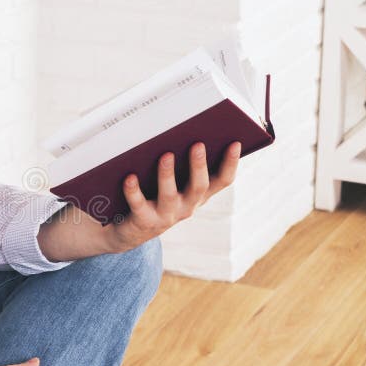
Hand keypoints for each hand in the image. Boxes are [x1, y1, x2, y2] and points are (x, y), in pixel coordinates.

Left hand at [102, 141, 240, 252]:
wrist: (130, 232)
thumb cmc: (153, 198)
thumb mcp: (173, 184)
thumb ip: (181, 166)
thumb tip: (183, 133)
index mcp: (197, 195)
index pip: (222, 181)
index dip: (230, 164)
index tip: (235, 143)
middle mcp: (186, 207)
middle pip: (198, 187)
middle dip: (198, 166)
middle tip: (198, 144)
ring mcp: (166, 216)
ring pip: (169, 195)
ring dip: (167, 175)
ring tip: (166, 155)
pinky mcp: (144, 221)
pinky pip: (138, 205)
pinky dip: (134, 190)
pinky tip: (129, 177)